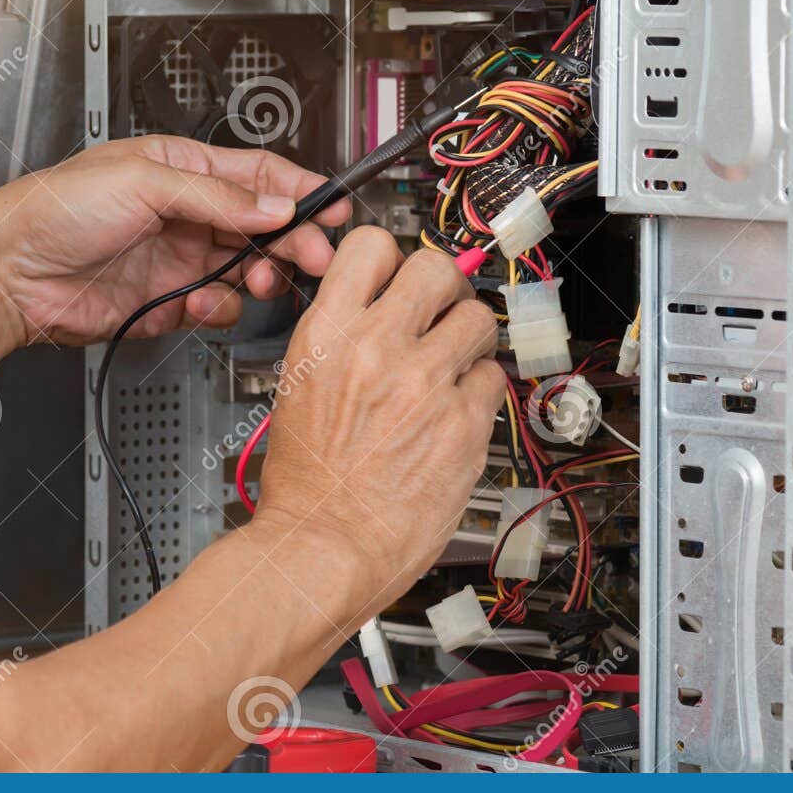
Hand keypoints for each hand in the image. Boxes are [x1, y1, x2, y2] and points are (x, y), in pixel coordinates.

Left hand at [0, 136, 350, 347]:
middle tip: (313, 257)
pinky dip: (221, 310)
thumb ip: (215, 197)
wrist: (10, 274)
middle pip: (262, 226)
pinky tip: (204, 304)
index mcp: (181, 169)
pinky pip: (216, 307)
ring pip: (246, 269)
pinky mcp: (167, 303)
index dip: (300, 191)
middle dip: (293, 240)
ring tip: (258, 280)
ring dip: (261, 276)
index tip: (335, 208)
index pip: (258, 175)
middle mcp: (185, 213)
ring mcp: (177, 259)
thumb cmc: (55, 209)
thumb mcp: (142, 182)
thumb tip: (273, 205)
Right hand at [249, 228, 505, 605]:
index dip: (391, 258)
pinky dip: (479, 393)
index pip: (371, 245)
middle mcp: (378, 348)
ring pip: (478, 319)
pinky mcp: (466, 425)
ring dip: (468, 340)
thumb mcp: (299, 386)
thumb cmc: (305, 483)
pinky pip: (493, 380)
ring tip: (451, 367)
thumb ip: (341, 339)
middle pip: (437, 269)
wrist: (323, 546)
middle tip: (439, 312)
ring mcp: (427, 385)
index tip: (398, 276)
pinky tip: (455, 412)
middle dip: (443, 288)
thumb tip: (376, 310)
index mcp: (327, 334)